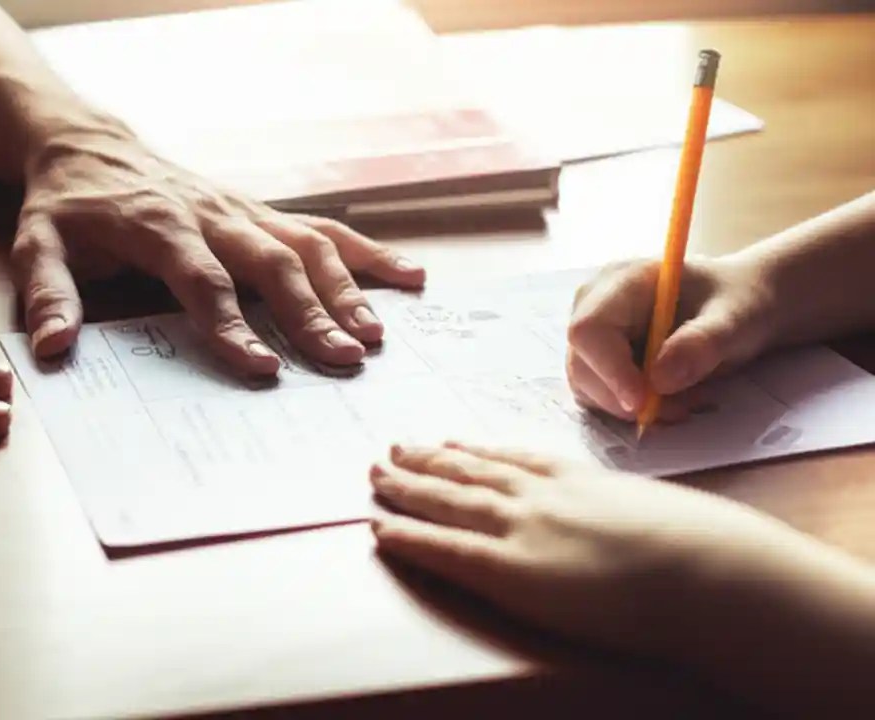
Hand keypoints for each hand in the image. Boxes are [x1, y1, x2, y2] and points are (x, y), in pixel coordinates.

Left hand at [11, 127, 426, 373]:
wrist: (89, 146)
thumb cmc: (66, 205)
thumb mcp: (36, 244)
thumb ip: (48, 295)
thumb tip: (53, 350)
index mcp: (159, 227)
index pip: (202, 281)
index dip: (231, 326)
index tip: (261, 369)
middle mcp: (211, 215)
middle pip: (271, 263)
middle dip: (311, 313)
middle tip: (345, 359)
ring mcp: (242, 210)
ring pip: (308, 243)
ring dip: (347, 287)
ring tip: (378, 334)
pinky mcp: (259, 211)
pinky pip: (320, 228)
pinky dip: (366, 252)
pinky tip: (408, 276)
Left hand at [369, 441, 798, 657]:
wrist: (707, 569)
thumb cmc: (702, 547)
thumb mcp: (660, 512)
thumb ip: (631, 514)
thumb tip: (640, 529)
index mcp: (578, 477)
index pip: (514, 459)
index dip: (475, 450)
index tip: (450, 440)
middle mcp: (541, 494)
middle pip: (470, 471)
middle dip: (427, 460)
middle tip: (393, 449)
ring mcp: (521, 527)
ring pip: (446, 500)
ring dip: (405, 488)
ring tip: (376, 476)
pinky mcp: (508, 571)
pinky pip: (443, 549)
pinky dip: (407, 537)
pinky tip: (379, 530)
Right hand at [566, 256, 776, 421]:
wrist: (741, 303)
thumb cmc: (738, 301)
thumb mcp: (734, 318)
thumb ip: (701, 343)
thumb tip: (659, 380)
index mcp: (620, 282)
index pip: (589, 329)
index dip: (609, 370)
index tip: (643, 403)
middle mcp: (593, 306)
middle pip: (581, 364)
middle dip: (625, 398)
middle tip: (682, 408)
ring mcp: (593, 335)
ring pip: (587, 386)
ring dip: (632, 408)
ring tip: (684, 402)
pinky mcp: (598, 360)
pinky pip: (599, 395)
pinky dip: (633, 409)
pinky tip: (670, 400)